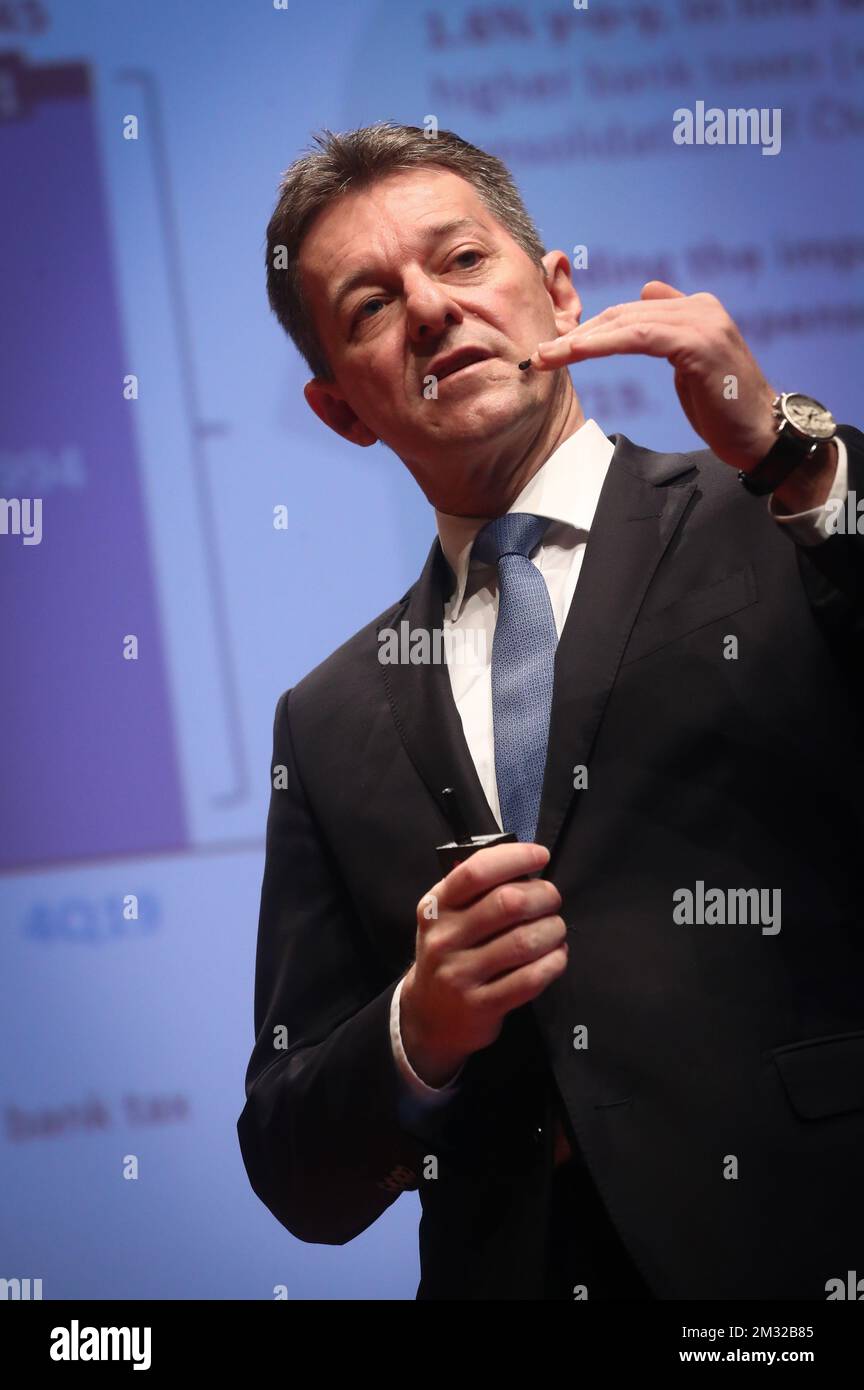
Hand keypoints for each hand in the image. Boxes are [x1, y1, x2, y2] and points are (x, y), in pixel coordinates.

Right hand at [400, 841, 567, 1086]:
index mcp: (435, 907)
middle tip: (552, 899)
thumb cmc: (449, 953)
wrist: (427, 1016)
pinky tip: (556, 956)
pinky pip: (530, 979)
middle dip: (543, 896)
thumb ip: (475, 891)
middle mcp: (444, 938)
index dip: (515, 858)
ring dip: (553, 930)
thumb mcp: (446, 917)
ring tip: (556, 929)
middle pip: (508, 903)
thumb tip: (525, 863)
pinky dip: (553, 962)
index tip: (540, 855)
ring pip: (524, 941)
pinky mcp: (480, 1006)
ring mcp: (460, 974)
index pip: (476, 871)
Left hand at [528, 280, 778, 473]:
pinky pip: (638, 337)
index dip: (591, 329)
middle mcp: (700, 307)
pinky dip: (602, 344)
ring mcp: (701, 322)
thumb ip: (668, 330)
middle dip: (578, 334)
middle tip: (540, 353)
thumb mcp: (691, 362)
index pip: (631, 312)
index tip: (557, 348)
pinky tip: (576, 354)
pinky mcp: (699, 343)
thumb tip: (647, 292)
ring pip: (626, 322)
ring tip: (547, 356)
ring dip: (581, 341)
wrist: (763, 434)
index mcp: (696, 309)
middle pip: (623, 314)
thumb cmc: (725, 407)